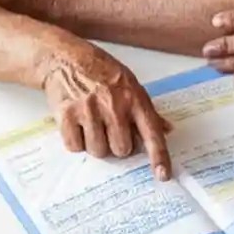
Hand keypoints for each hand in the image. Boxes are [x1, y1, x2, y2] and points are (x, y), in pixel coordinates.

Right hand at [41, 41, 173, 180]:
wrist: (66, 58)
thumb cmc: (101, 71)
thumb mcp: (130, 84)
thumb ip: (147, 110)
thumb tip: (167, 130)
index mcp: (134, 97)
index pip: (151, 132)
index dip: (159, 156)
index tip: (163, 175)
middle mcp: (114, 105)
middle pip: (122, 149)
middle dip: (116, 144)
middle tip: (109, 127)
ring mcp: (89, 110)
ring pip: (99, 151)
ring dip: (95, 143)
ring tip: (91, 123)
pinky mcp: (67, 115)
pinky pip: (75, 147)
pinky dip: (76, 141)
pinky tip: (77, 123)